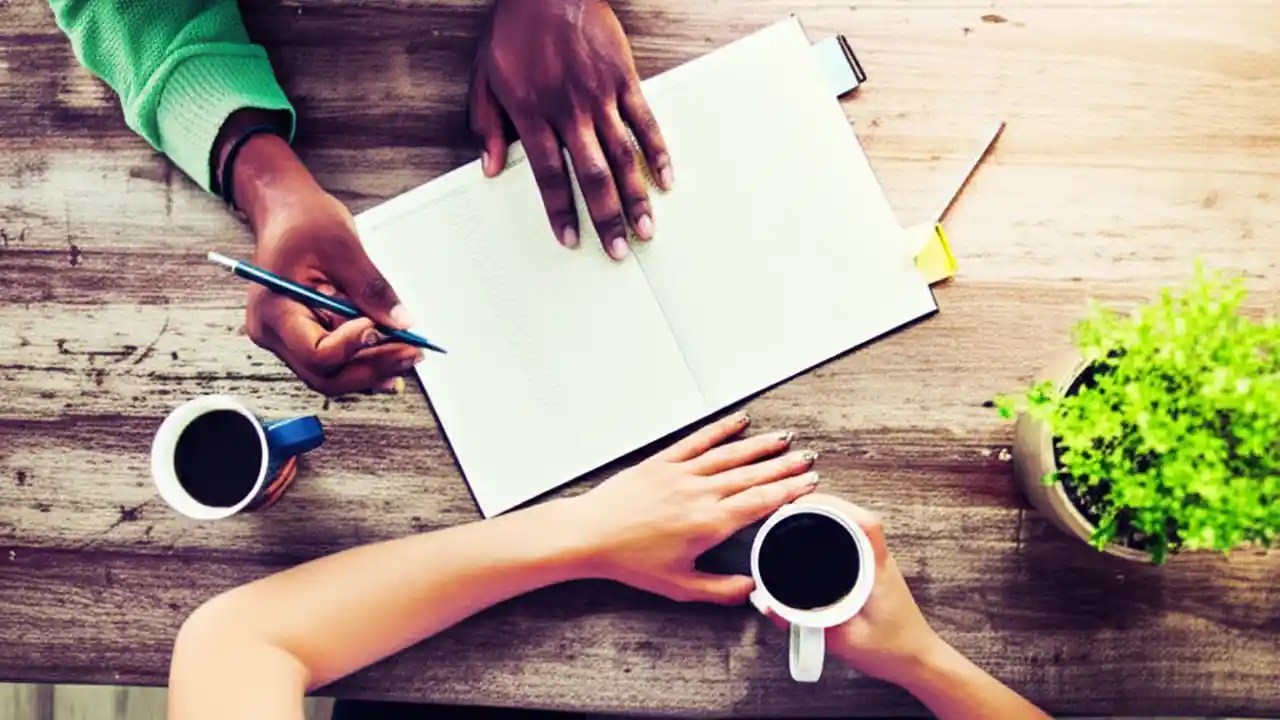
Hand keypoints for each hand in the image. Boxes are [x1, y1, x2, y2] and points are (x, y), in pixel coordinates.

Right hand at [222, 124, 421, 395]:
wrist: (285, 213)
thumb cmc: (303, 222)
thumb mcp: (342, 247)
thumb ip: (371, 288)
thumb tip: (401, 322)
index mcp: (274, 310)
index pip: (315, 352)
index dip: (354, 347)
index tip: (382, 328)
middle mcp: (274, 333)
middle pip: (324, 374)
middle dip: (371, 368)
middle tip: (412, 354)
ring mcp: (287, 339)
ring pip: (331, 375)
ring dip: (372, 370)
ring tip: (408, 356)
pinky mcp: (304, 336)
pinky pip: (334, 362)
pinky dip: (363, 362)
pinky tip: (392, 356)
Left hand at [470, 0, 671, 259]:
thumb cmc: (512, 30)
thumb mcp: (484, 76)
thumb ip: (487, 124)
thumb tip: (488, 169)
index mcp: (532, 113)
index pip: (548, 174)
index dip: (560, 210)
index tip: (570, 239)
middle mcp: (569, 111)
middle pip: (592, 175)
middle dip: (606, 217)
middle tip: (617, 250)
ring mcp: (600, 96)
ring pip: (622, 155)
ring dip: (636, 196)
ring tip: (646, 230)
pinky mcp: (624, 79)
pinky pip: (645, 121)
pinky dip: (657, 151)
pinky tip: (666, 179)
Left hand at [566, 413, 818, 604]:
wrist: (590, 535)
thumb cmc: (631, 561)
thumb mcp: (681, 586)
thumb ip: (722, 589)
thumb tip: (754, 590)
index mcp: (709, 523)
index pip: (760, 503)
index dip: (789, 492)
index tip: (810, 484)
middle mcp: (700, 493)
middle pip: (752, 475)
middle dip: (784, 467)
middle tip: (809, 459)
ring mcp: (682, 473)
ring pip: (731, 455)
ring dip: (761, 446)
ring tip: (785, 440)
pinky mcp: (663, 462)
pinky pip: (698, 441)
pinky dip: (721, 429)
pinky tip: (741, 421)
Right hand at [779, 495, 945, 684]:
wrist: (917, 660)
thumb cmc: (887, 650)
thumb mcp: (840, 640)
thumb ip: (802, 624)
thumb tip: (767, 604)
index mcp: (877, 570)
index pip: (865, 523)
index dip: (834, 506)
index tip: (801, 503)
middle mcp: (881, 559)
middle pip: (857, 515)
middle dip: (822, 504)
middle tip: (789, 506)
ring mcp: (881, 562)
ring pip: (857, 524)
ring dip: (829, 514)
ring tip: (797, 513)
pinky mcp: (876, 569)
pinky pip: (857, 537)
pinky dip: (836, 527)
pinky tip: (818, 533)